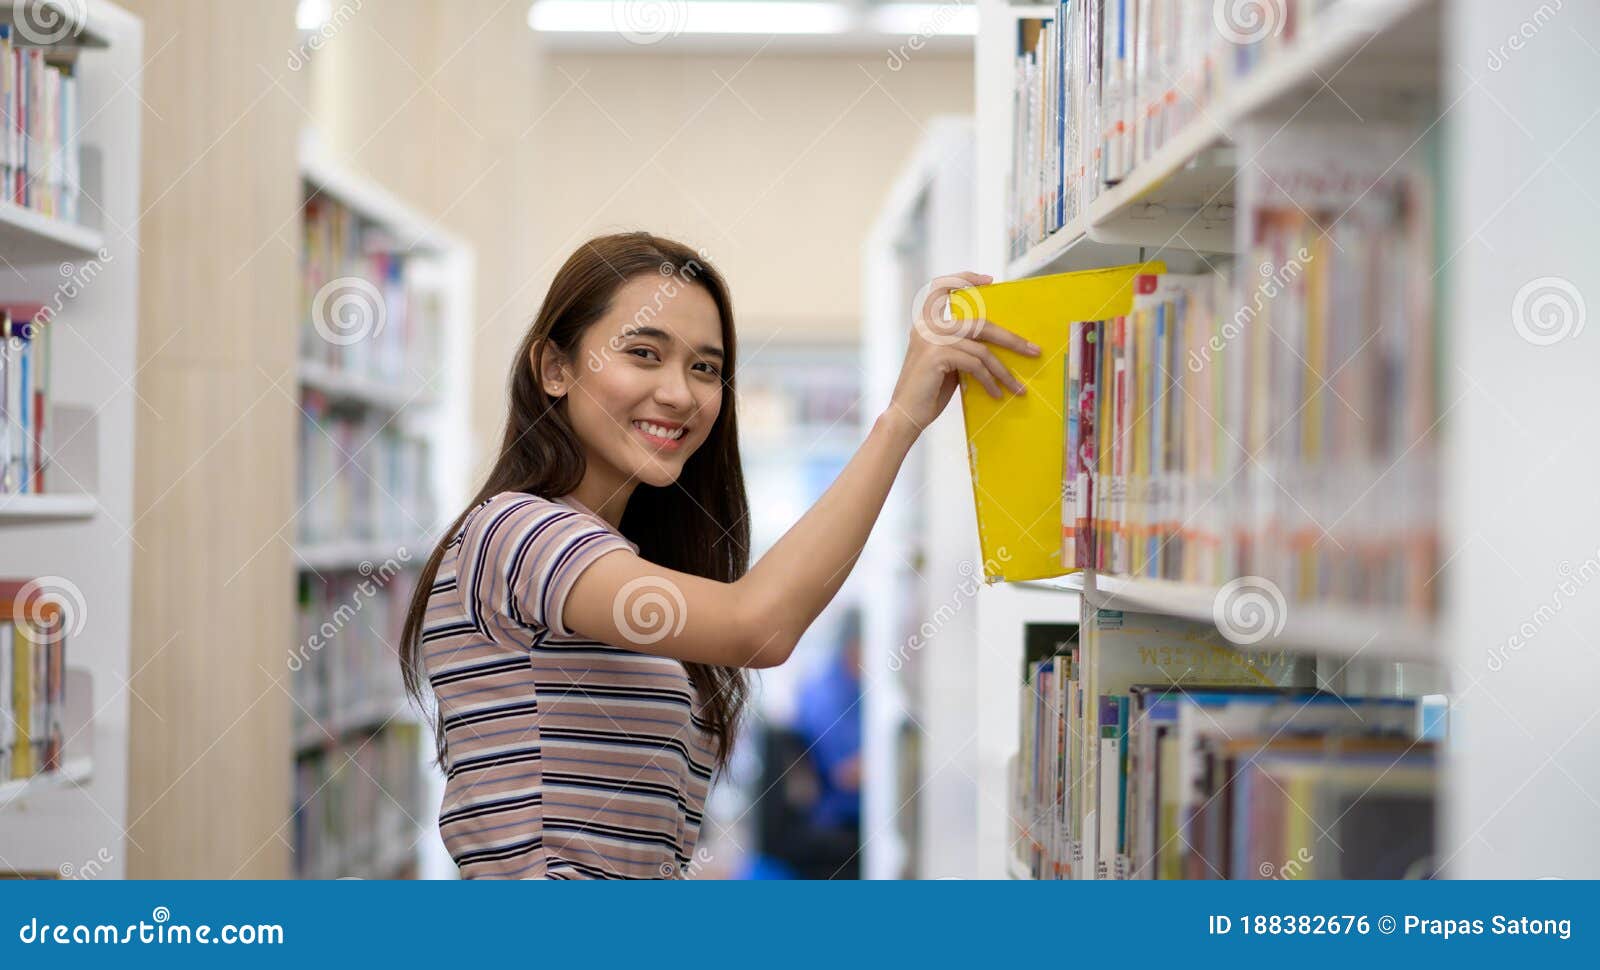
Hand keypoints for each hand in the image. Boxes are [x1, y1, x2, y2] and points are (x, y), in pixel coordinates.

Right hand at [886, 271, 1039, 432]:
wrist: (905, 416)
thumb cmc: (928, 391)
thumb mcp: (946, 362)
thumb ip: (962, 346)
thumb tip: (997, 342)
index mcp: (926, 322)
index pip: (941, 287)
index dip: (964, 278)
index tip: (989, 281)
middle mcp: (927, 326)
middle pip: (980, 324)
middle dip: (1010, 339)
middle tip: (1033, 351)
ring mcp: (932, 339)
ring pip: (982, 347)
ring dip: (1004, 370)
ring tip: (1018, 387)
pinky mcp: (937, 355)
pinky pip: (976, 364)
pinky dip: (990, 381)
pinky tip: (996, 394)